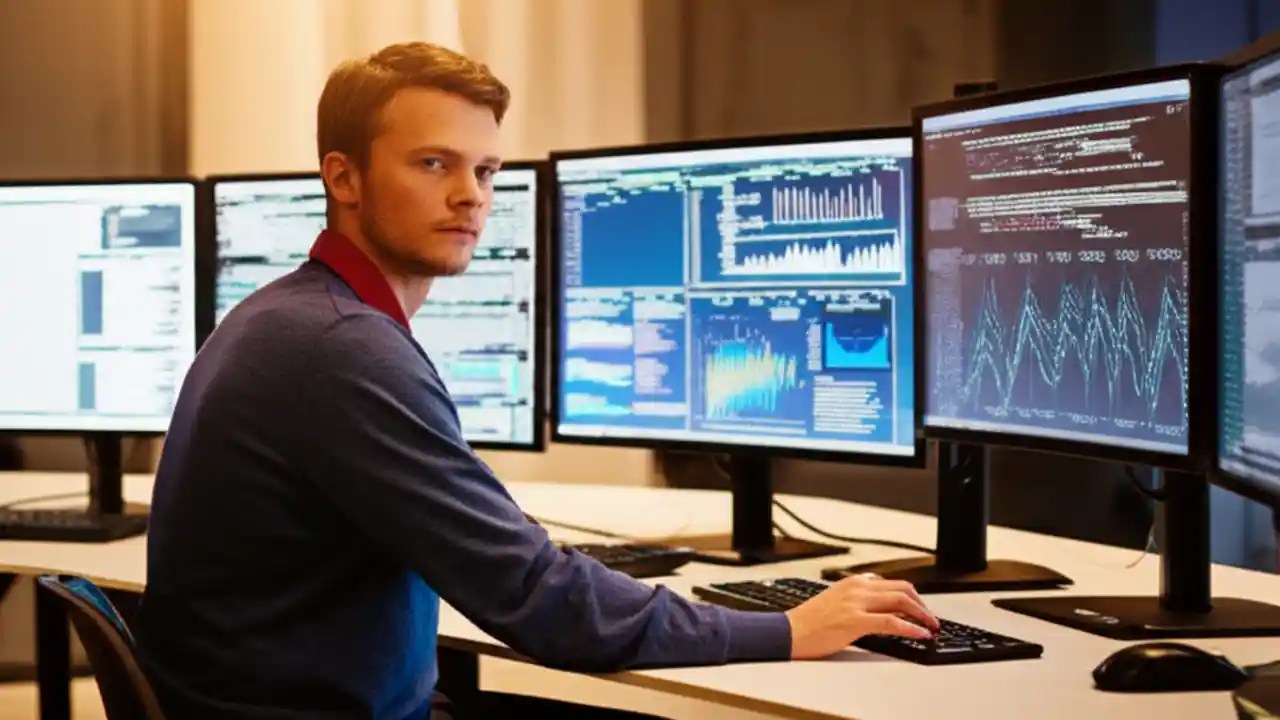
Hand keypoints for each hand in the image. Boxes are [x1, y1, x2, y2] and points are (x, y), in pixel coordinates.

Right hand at [785, 574, 939, 659]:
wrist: (789, 632)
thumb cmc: (808, 622)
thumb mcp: (836, 603)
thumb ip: (859, 602)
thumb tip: (882, 612)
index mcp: (853, 583)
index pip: (892, 584)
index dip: (912, 596)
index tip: (921, 608)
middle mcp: (857, 588)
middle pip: (902, 589)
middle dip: (922, 604)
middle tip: (931, 618)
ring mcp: (857, 603)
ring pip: (901, 602)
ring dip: (922, 614)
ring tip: (931, 626)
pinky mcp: (855, 621)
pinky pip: (891, 622)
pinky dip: (911, 627)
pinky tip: (920, 634)